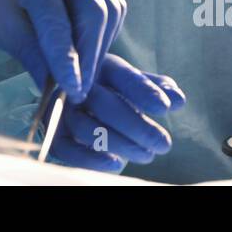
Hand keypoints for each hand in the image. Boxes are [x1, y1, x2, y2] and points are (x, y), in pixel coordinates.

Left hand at [0, 0, 126, 100]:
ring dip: (100, 44)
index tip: (72, 91)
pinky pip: (107, 3)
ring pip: (109, 5)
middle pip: (94, 7)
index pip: (57, 17)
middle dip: (90, 53)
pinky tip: (85, 53)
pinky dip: (101, 32)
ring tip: (82, 75)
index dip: (66, 57)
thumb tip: (60, 93)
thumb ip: (31, 55)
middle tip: (79, 90)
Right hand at [48, 54, 184, 171]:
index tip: (166, 107)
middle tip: (163, 143)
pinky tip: (115, 164)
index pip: (123, 77)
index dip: (144, 91)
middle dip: (135, 125)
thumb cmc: (114, 92)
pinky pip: (65, 148)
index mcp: (102, 67)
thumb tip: (178, 99)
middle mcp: (78, 85)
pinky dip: (89, 159)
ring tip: (147, 155)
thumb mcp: (134, 85)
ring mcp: (62, 109)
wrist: (77, 100)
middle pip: (103, 102)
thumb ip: (155, 88)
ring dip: (118, 143)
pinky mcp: (54, 132)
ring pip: (85, 126)